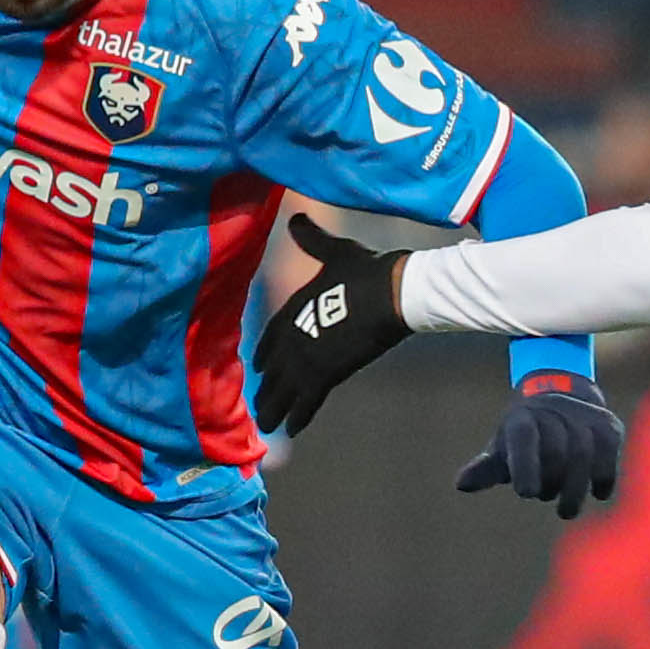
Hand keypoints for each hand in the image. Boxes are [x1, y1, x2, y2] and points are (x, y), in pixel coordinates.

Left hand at [250, 212, 408, 435]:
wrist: (391, 292)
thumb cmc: (366, 270)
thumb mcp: (335, 251)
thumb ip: (313, 240)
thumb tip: (297, 218)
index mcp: (294, 306)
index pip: (272, 335)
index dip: (265, 353)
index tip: (258, 367)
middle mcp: (294, 335)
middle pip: (274, 367)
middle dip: (266, 387)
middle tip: (257, 405)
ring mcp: (308, 356)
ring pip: (284, 389)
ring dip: (274, 407)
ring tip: (266, 424)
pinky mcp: (326, 373)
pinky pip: (307, 400)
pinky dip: (298, 416)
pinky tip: (291, 430)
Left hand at [458, 371, 623, 519]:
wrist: (559, 397)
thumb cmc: (522, 436)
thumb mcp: (502, 451)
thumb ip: (486, 469)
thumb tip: (461, 484)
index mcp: (521, 419)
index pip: (523, 439)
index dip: (525, 465)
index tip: (525, 493)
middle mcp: (552, 410)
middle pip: (556, 452)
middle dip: (551, 482)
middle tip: (544, 497)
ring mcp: (582, 415)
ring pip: (584, 455)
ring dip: (575, 489)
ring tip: (566, 510)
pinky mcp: (608, 425)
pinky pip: (609, 456)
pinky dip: (602, 479)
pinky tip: (597, 493)